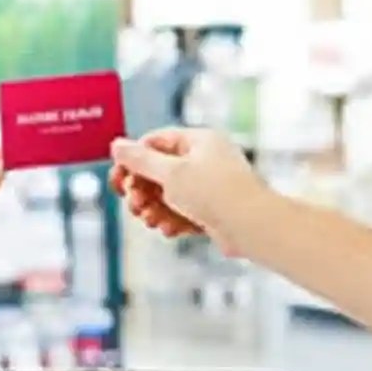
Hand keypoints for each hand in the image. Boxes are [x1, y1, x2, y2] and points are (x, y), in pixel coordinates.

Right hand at [109, 129, 263, 253]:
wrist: (254, 227)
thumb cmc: (218, 193)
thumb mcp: (171, 174)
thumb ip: (140, 160)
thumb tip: (117, 145)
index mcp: (198, 141)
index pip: (155, 142)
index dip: (133, 160)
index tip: (119, 179)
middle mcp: (205, 160)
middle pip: (159, 171)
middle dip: (142, 190)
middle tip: (133, 204)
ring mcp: (210, 186)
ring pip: (169, 195)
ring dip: (155, 208)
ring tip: (150, 220)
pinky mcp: (213, 210)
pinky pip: (183, 212)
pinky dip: (173, 220)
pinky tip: (169, 229)